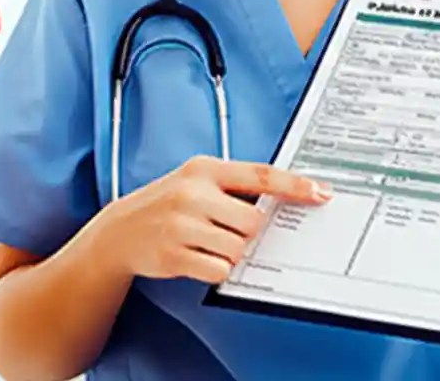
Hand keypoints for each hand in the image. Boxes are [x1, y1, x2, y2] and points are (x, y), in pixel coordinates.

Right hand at [96, 155, 331, 284]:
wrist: (119, 231)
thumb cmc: (167, 205)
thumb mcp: (195, 181)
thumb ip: (233, 187)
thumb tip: (281, 203)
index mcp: (204, 169)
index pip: (260, 175)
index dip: (294, 185)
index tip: (321, 193)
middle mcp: (193, 193)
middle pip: (253, 222)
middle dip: (247, 233)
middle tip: (226, 230)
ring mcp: (181, 224)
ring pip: (238, 249)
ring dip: (231, 253)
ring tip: (207, 244)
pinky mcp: (174, 254)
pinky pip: (218, 270)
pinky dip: (216, 269)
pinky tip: (198, 258)